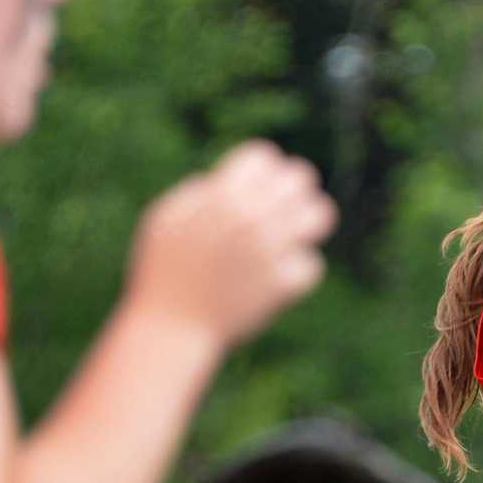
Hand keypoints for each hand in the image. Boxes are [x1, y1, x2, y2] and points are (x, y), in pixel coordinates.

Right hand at [124, 142, 336, 350]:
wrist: (171, 326)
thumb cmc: (162, 270)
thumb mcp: (166, 216)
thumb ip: (201, 191)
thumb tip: (229, 181)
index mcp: (222, 196)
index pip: (264, 156)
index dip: (259, 169)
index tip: (252, 186)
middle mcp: (253, 218)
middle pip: (301, 178)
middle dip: (290, 188)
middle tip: (280, 205)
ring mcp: (272, 252)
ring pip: (321, 215)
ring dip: (307, 220)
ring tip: (292, 231)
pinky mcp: (283, 285)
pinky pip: (312, 264)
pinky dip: (298, 268)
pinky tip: (280, 272)